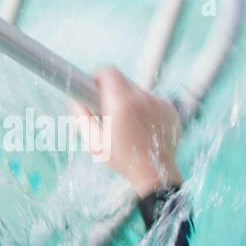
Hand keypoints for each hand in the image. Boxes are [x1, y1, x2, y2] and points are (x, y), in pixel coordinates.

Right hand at [70, 67, 182, 196]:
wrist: (156, 173)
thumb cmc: (122, 160)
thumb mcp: (94, 142)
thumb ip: (82, 117)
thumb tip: (75, 101)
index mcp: (121, 103)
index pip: (108, 72)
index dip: (97, 77)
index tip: (93, 86)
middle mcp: (143, 97)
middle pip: (123, 81)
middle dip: (112, 92)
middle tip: (107, 111)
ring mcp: (159, 102)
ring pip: (138, 92)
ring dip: (129, 102)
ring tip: (127, 125)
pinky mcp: (170, 109)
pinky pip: (152, 101)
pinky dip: (145, 110)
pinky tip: (142, 128)